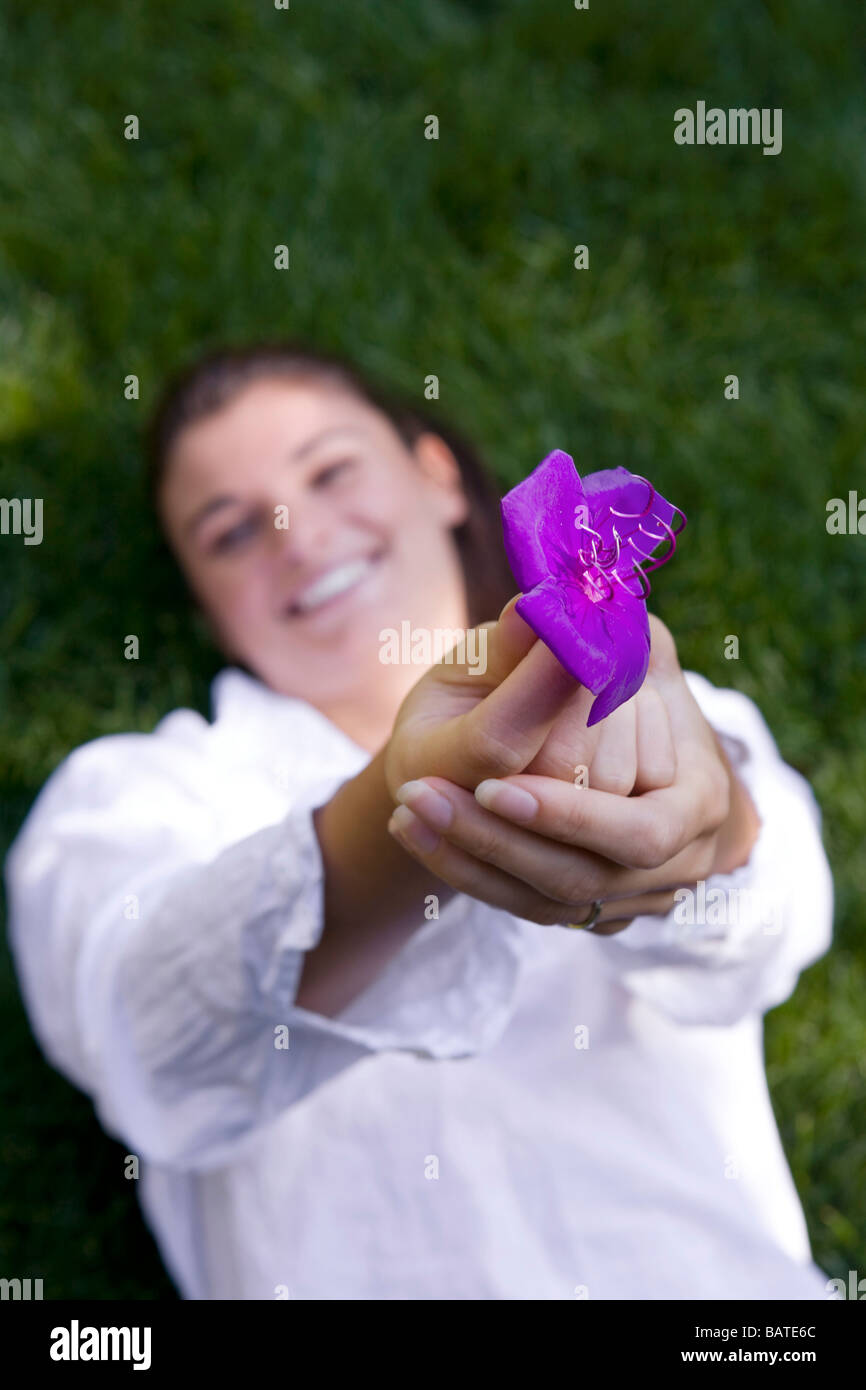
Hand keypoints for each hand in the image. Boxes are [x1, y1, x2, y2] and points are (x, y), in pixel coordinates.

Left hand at [386, 613, 759, 932]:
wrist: (579, 756)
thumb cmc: (584, 698)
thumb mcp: (584, 662)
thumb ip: (560, 649)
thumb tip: (535, 611)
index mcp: (700, 786)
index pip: (639, 821)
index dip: (569, 811)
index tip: (489, 787)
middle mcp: (681, 851)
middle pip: (590, 868)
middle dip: (500, 838)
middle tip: (418, 799)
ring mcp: (638, 892)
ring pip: (550, 894)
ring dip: (466, 853)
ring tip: (405, 809)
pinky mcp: (591, 909)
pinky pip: (524, 905)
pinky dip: (461, 868)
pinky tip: (408, 827)